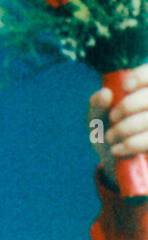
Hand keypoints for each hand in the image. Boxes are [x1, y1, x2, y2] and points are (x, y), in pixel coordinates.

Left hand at [90, 63, 147, 181]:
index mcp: (144, 92)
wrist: (116, 163)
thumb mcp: (98, 118)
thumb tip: (105, 93)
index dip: (141, 77)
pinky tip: (117, 149)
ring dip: (126, 128)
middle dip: (128, 106)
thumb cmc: (108, 131)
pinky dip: (132, 144)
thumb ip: (98, 105)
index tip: (126, 87)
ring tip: (111, 137)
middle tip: (113, 118)